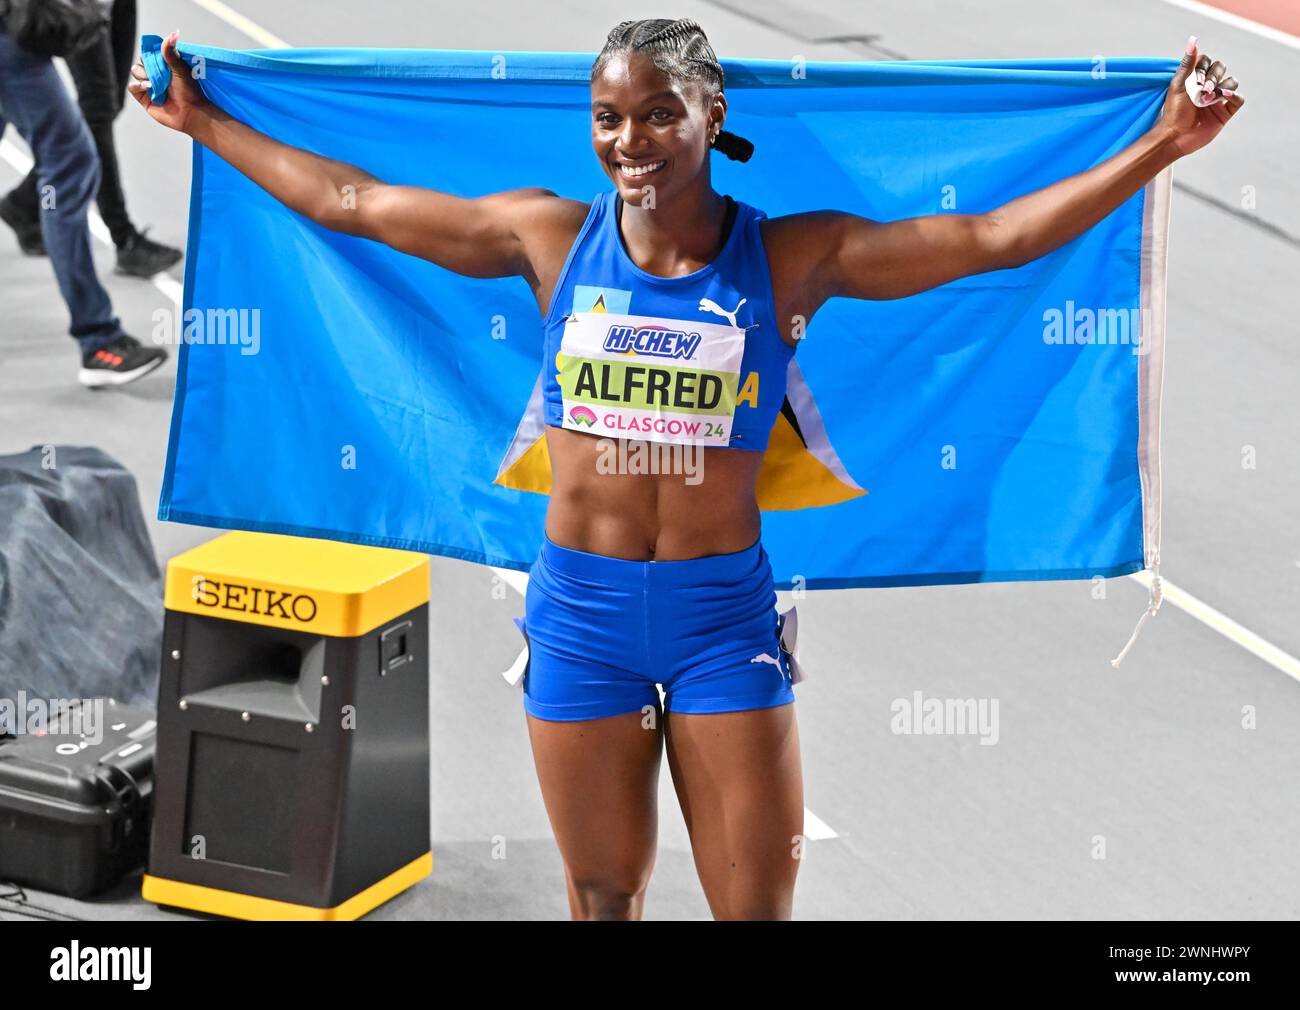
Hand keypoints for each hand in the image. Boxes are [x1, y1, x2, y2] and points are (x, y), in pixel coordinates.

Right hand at [127, 30, 208, 133]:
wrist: (191, 112)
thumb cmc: (189, 91)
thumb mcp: (180, 68)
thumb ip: (171, 52)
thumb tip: (173, 33)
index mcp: (163, 66)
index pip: (149, 54)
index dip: (150, 55)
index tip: (158, 59)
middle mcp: (155, 75)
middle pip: (140, 62)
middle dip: (148, 66)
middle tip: (161, 75)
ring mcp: (148, 86)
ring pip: (135, 72)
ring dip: (144, 75)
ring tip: (156, 84)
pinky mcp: (144, 98)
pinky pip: (132, 86)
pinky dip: (138, 85)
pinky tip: (149, 87)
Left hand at [1158, 36, 1243, 157]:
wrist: (1175, 136)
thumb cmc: (1173, 111)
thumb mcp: (1178, 84)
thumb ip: (1187, 63)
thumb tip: (1193, 40)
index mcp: (1195, 79)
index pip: (1207, 62)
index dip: (1204, 67)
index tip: (1195, 79)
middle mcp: (1208, 87)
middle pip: (1221, 69)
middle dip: (1213, 77)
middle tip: (1202, 90)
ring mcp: (1218, 99)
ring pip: (1231, 82)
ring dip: (1221, 87)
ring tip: (1207, 99)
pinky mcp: (1225, 112)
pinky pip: (1239, 99)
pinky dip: (1234, 95)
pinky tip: (1224, 96)